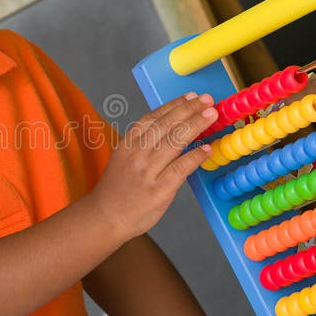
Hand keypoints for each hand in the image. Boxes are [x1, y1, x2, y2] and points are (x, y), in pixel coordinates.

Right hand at [87, 92, 216, 241]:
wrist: (104, 218)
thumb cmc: (117, 189)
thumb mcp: (124, 159)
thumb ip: (144, 145)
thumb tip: (174, 129)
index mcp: (127, 143)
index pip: (153, 117)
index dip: (174, 105)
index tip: (191, 97)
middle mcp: (136, 153)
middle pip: (166, 125)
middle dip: (189, 109)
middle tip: (207, 100)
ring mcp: (147, 171)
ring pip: (175, 141)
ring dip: (195, 125)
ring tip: (211, 114)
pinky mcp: (158, 189)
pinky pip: (181, 168)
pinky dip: (195, 156)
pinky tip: (207, 148)